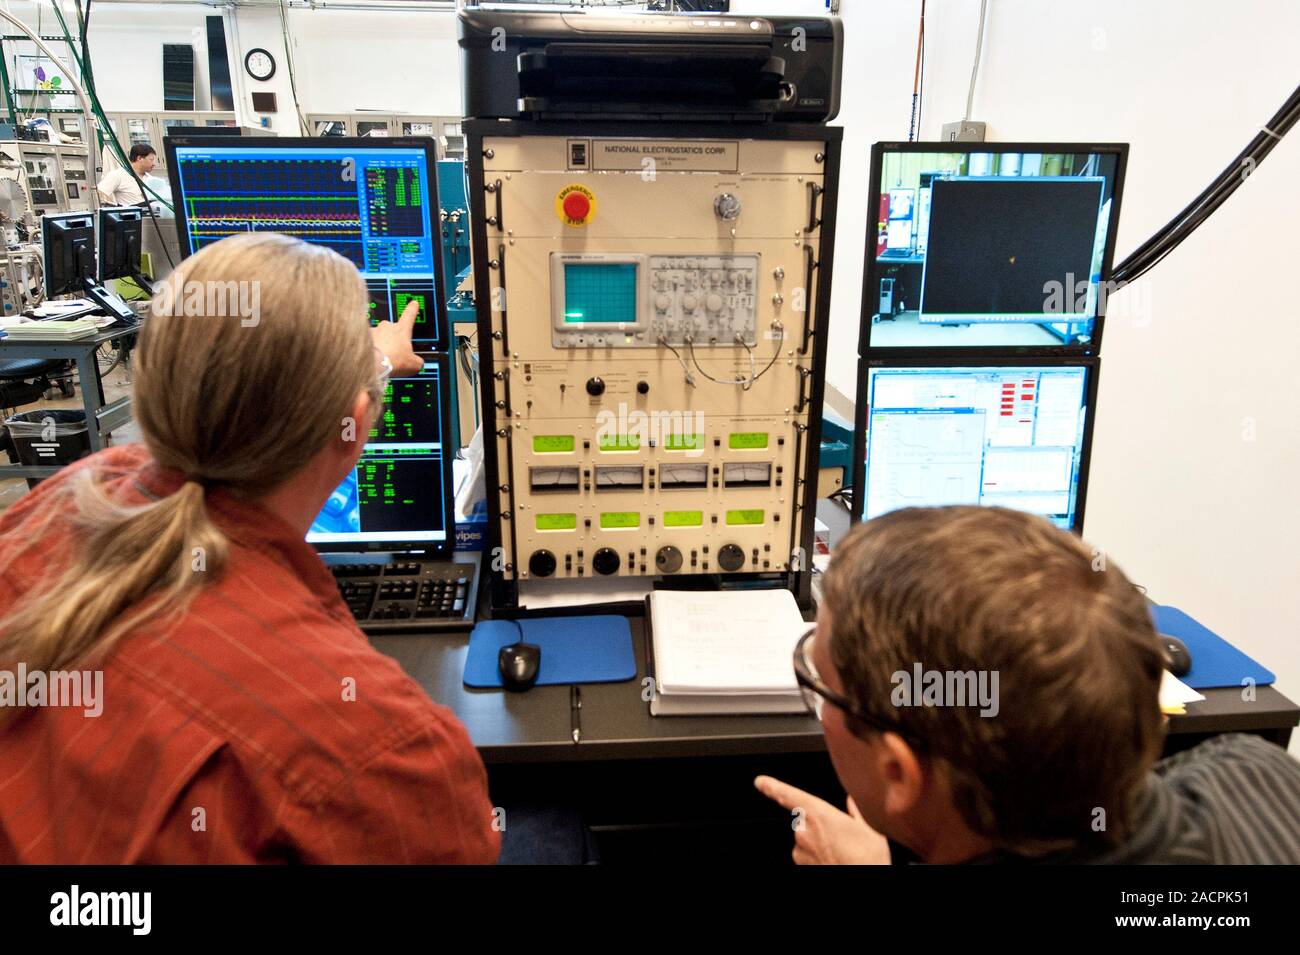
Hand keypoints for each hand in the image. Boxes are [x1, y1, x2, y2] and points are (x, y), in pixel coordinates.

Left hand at [370, 298, 423, 376]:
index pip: (409, 315)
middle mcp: (386, 326)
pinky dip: (369, 349)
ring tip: (381, 359)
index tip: (414, 303)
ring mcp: (373, 330)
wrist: (373, 365)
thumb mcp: (414, 364)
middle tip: (394, 353)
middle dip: (393, 339)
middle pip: (392, 329)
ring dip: (380, 345)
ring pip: (378, 336)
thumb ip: (417, 360)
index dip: (412, 309)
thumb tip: (417, 363)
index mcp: (402, 329)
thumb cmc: (393, 361)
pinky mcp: (361, 337)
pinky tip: (371, 359)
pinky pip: (367, 342)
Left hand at [755, 775, 890, 864]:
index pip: (789, 795)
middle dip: (818, 825)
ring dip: (818, 842)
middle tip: (839, 837)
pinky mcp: (801, 865)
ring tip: (841, 852)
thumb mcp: (870, 830)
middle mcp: (804, 831)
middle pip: (804, 820)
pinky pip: (806, 855)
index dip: (772, 787)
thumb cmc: (869, 861)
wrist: (864, 885)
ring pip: (806, 839)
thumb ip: (856, 811)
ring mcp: (800, 851)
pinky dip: (817, 856)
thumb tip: (851, 800)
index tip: (760, 781)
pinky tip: (835, 860)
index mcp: (818, 814)